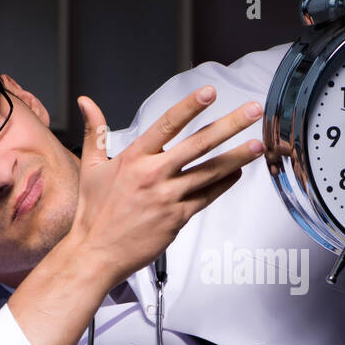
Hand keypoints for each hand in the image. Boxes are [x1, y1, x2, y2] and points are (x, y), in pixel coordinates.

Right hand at [71, 89, 265, 285]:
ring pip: (210, 171)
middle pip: (198, 144)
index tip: (210, 92)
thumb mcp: (90, 166)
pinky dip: (224, 184)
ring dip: (236, 156)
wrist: (96, 252)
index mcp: (134, 158)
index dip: (190, 107)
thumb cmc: (94, 212)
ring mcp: (168, 197)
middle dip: (229, 125)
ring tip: (258, 144)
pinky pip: (207, 196)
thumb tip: (86, 103)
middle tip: (252, 111)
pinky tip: (238, 173)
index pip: (167, 125)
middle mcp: (154, 175)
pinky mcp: (178, 218)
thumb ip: (95, 132)